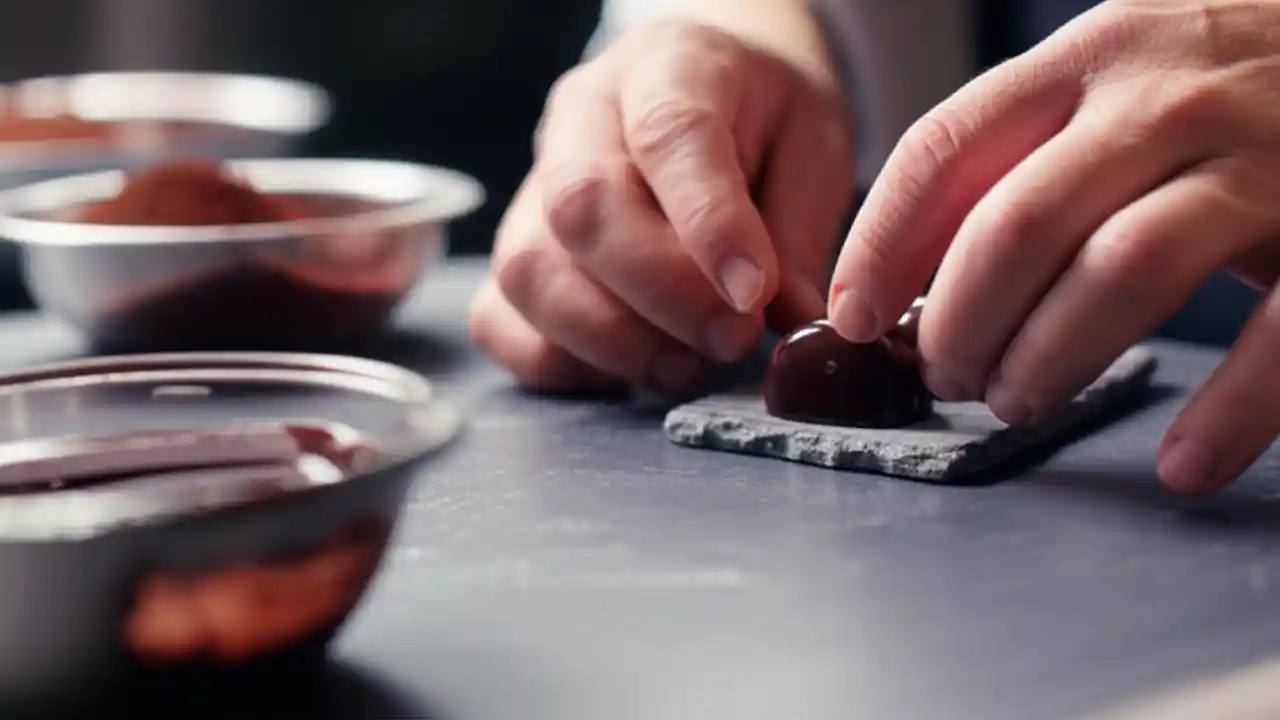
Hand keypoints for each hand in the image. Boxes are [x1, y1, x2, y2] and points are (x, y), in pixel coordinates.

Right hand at [470, 18, 853, 394]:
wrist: (712, 97)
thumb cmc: (764, 119)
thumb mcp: (814, 145)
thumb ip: (799, 229)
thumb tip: (788, 319)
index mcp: (666, 66)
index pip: (669, 135)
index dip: (709, 223)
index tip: (754, 293)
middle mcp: (581, 119)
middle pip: (581, 206)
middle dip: (661, 295)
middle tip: (733, 340)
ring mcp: (532, 184)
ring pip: (529, 270)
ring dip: (613, 340)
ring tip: (690, 364)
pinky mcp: (513, 248)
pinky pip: (498, 318)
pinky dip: (560, 362)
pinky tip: (630, 366)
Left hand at [829, 0, 1279, 492]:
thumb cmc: (1223, 83)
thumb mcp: (1114, 81)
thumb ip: (1022, 156)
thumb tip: (907, 273)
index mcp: (1089, 58)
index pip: (945, 147)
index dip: (880, 244)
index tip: (853, 317)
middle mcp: (1166, 96)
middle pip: (1018, 223)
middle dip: (958, 321)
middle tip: (945, 376)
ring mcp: (1261, 158)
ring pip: (1121, 269)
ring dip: (1048, 358)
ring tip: (1015, 402)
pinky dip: (1227, 411)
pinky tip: (1182, 463)